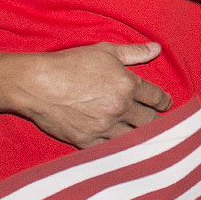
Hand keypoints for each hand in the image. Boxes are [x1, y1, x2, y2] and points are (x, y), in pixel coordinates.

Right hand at [16, 41, 171, 146]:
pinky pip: (112, 151)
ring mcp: (103, 127)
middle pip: (151, 122)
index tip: (164, 105)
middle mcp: (119, 107)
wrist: (35, 84)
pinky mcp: (87, 141)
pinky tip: (123, 148)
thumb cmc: (69, 64)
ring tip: (144, 137)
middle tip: (156, 122)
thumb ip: (134, 52)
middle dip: (155, 121)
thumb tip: (157, 48)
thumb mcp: (104, 51)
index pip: (157, 98)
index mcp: (127, 85)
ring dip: (141, 137)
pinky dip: (119, 149)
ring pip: (135, 139)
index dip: (163, 102)